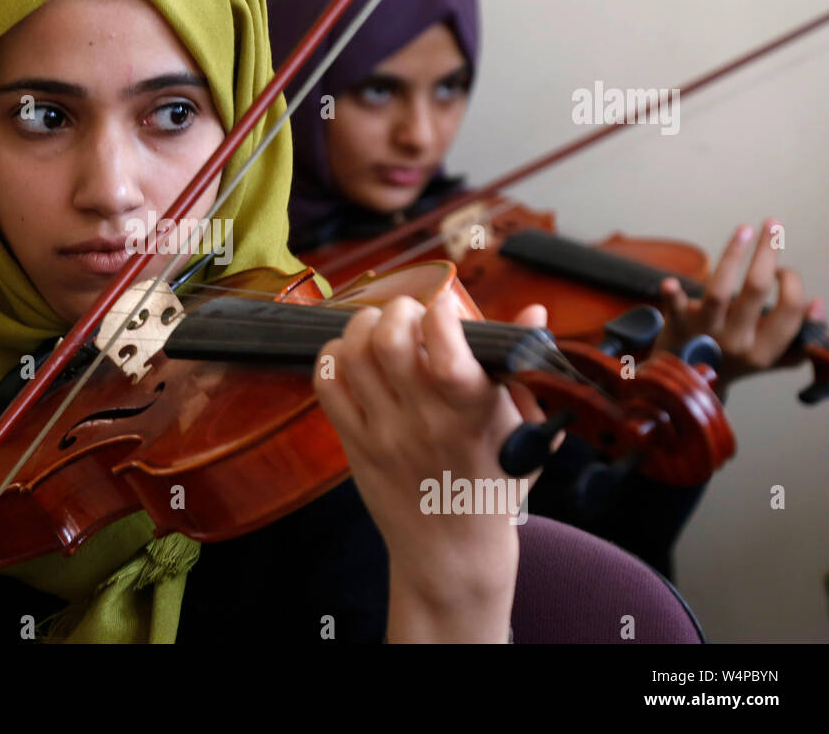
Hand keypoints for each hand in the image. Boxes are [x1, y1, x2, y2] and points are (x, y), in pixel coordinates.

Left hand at [313, 293, 555, 642]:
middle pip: (390, 340)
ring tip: (380, 327)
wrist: (453, 552)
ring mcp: (383, 433)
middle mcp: (424, 421)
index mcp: (472, 415)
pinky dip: (334, 358)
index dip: (442, 312)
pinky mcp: (354, 444)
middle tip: (410, 315)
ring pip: (354, 354)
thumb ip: (522, 370)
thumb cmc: (494, 486)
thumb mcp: (524, 431)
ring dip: (364, 326)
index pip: (446, 350)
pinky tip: (354, 357)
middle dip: (399, 310)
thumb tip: (533, 311)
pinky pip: (327, 384)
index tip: (447, 309)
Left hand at [656, 219, 823, 393]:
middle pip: (756, 289)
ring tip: (744, 229)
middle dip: (768, 252)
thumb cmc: (731, 360)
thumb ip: (797, 335)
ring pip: (720, 290)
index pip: (791, 310)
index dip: (793, 284)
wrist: (686, 384)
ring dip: (733, 255)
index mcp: (764, 351)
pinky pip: (674, 310)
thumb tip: (817, 304)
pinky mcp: (677, 326)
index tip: (784, 271)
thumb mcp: (769, 357)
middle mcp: (736, 342)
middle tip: (773, 225)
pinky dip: (672, 296)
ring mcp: (705, 333)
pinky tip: (669, 283)